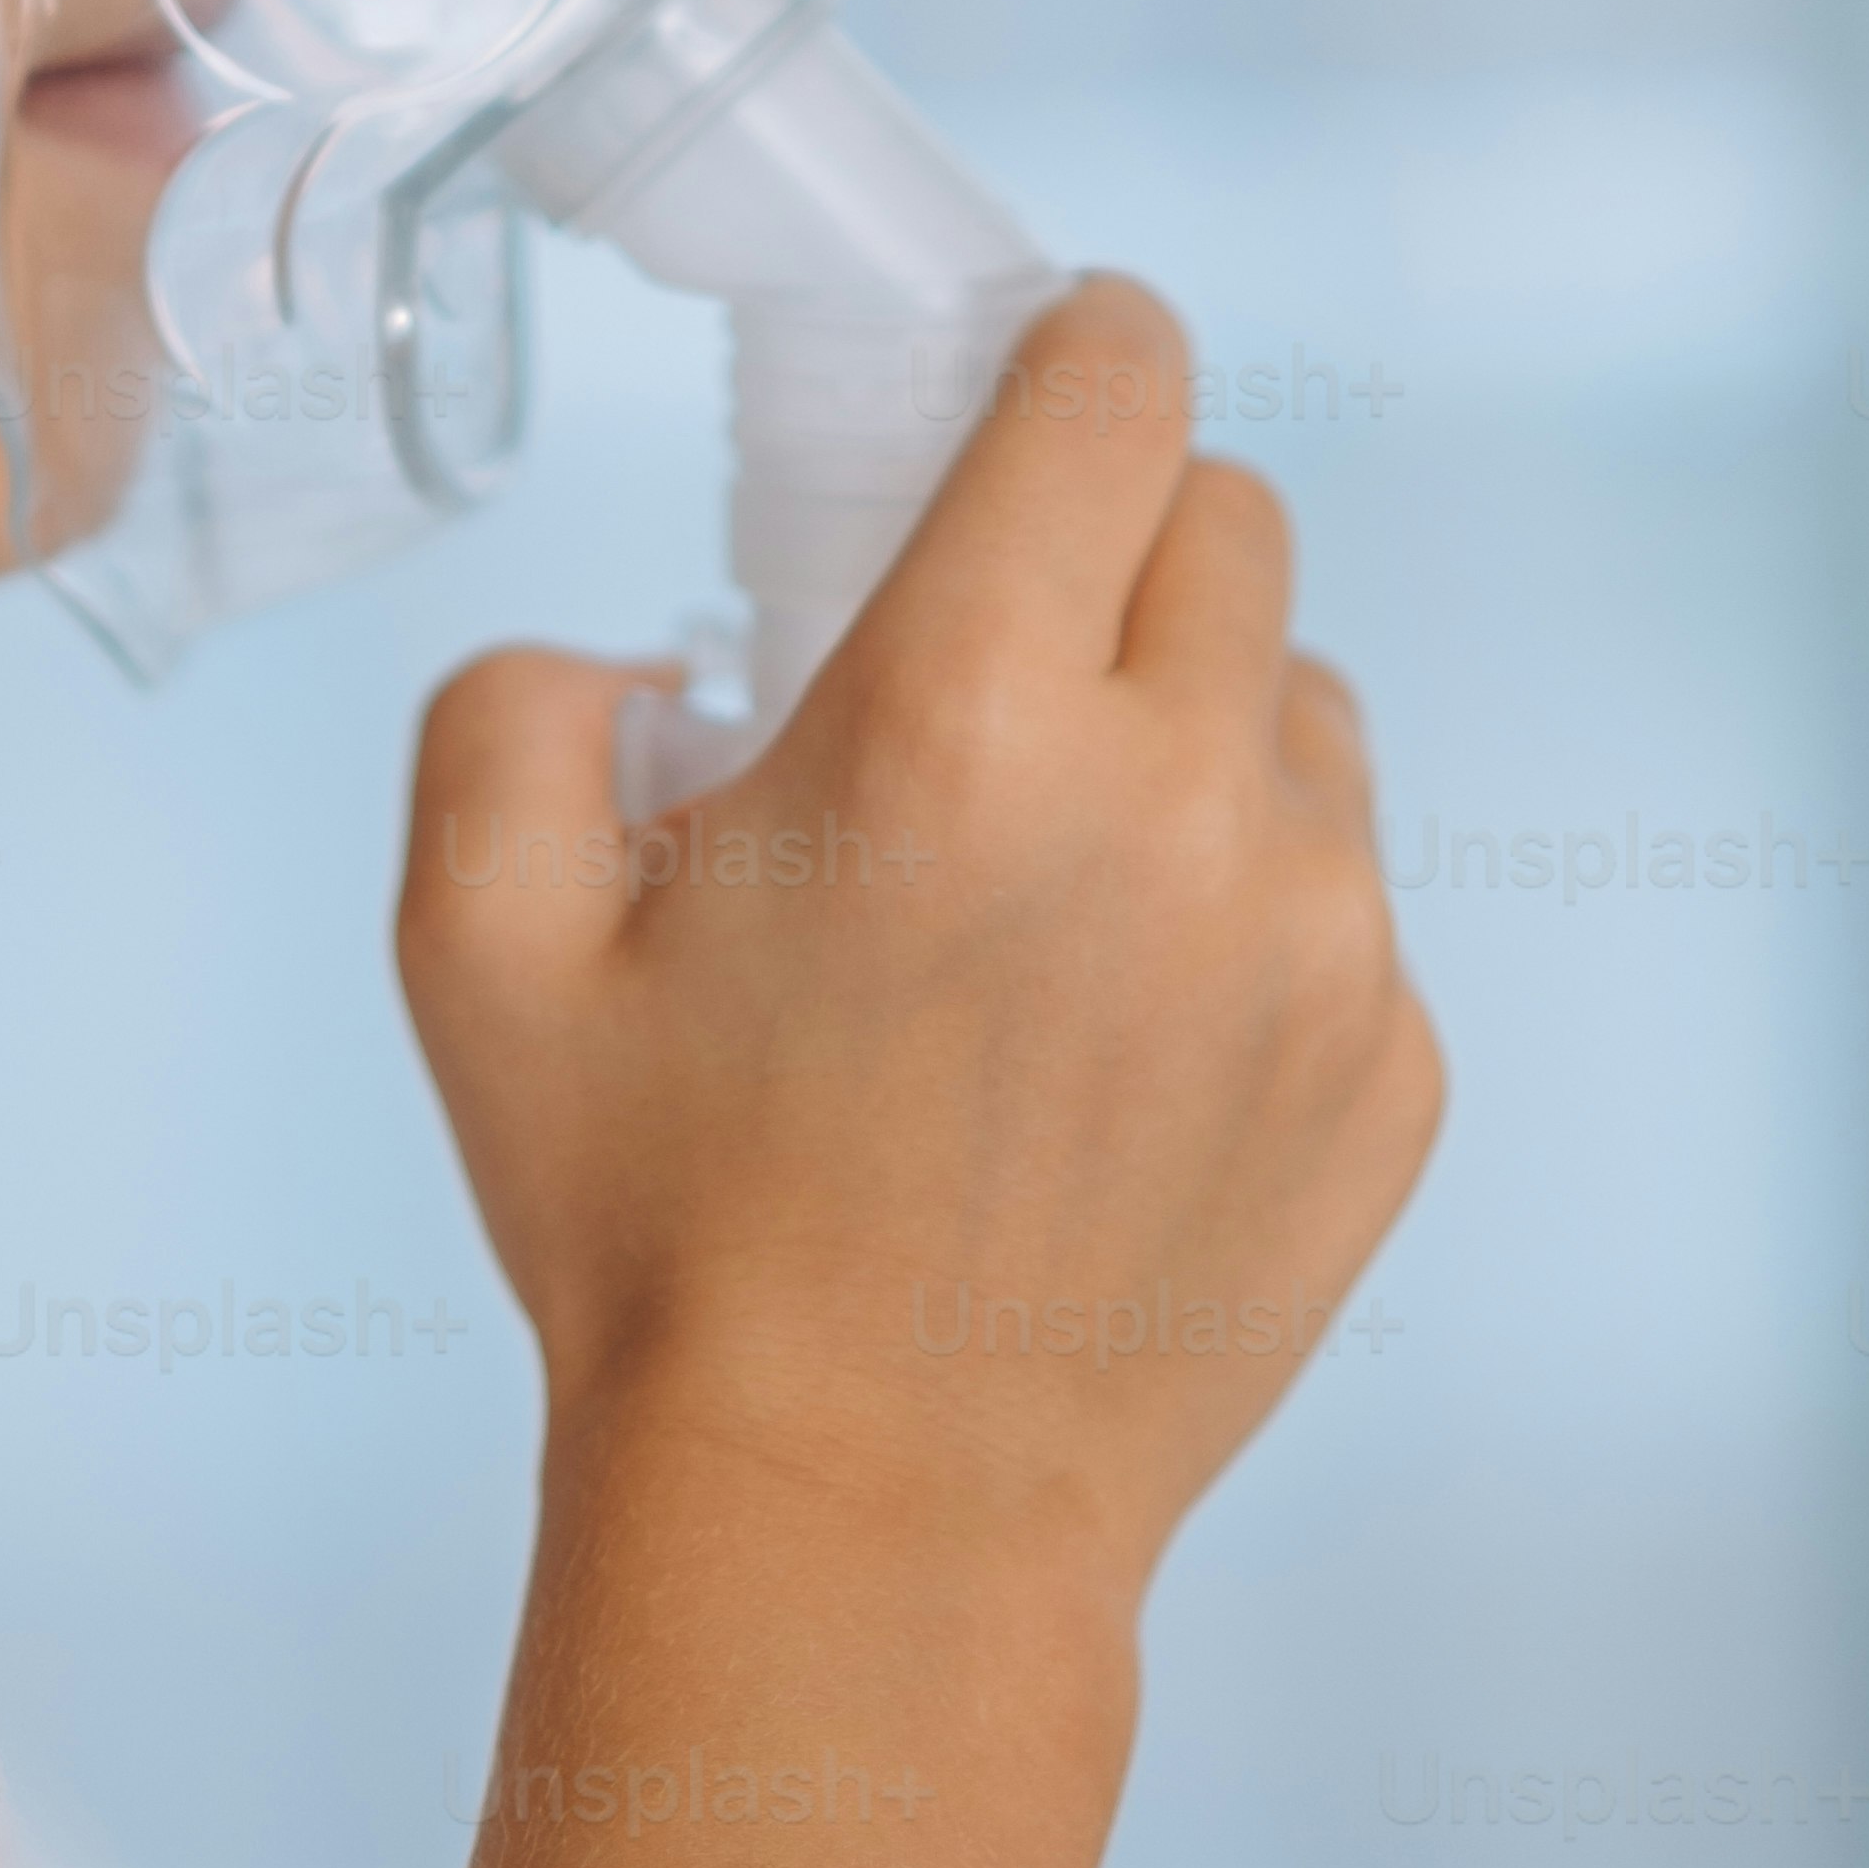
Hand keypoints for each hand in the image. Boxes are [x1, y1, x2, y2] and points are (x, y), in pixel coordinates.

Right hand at [395, 273, 1439, 1579]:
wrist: (862, 1518)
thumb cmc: (658, 1232)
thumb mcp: (476, 948)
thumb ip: (516, 712)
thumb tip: (657, 662)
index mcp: (964, 722)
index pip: (1114, 394)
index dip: (1077, 349)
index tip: (1046, 371)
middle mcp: (1181, 806)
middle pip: (1229, 522)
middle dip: (1118, 537)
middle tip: (1005, 644)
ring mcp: (1322, 948)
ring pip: (1304, 708)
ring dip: (1195, 727)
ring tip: (1054, 871)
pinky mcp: (1391, 1075)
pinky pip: (1348, 899)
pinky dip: (1245, 913)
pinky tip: (1108, 1038)